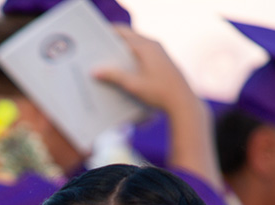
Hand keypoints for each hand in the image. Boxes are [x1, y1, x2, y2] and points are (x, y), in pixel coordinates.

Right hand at [92, 26, 221, 188]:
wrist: (183, 101)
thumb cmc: (159, 93)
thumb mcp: (133, 85)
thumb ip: (114, 76)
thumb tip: (94, 70)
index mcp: (145, 46)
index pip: (121, 32)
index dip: (106, 33)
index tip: (92, 37)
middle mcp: (153, 45)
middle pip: (127, 37)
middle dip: (111, 42)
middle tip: (95, 49)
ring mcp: (158, 52)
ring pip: (134, 45)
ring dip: (120, 50)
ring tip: (105, 60)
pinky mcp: (161, 61)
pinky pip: (141, 54)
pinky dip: (130, 58)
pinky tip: (122, 70)